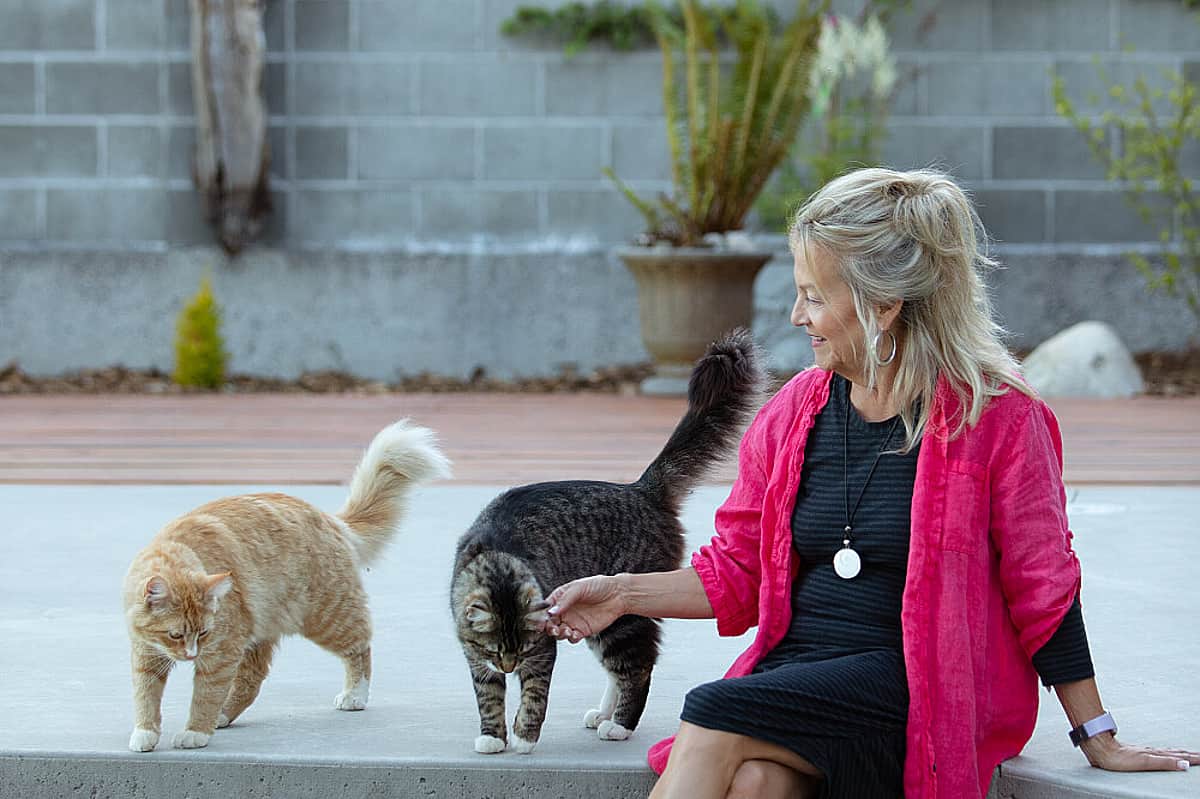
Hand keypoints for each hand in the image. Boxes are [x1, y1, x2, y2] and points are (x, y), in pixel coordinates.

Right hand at [543, 574, 627, 642]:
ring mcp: (573, 622)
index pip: (545, 609)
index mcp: (560, 598)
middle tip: (553, 628)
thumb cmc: (598, 586)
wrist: (618, 595)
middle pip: (550, 623)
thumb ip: (565, 600)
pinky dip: (571, 638)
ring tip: (565, 630)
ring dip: (559, 634)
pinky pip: (572, 638)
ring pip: (559, 632)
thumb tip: (551, 612)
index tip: (539, 621)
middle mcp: (564, 611)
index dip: (540, 616)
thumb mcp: (579, 588)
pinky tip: (574, 634)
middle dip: (548, 628)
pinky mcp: (583, 630)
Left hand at [1081, 733, 1197, 771]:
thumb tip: (1185, 765)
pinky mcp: (1138, 753)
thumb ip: (1165, 763)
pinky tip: (1165, 754)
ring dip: (1181, 753)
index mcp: (1156, 754)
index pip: (1180, 756)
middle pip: (1176, 753)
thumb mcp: (1145, 762)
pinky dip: (1168, 753)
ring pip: (1168, 752)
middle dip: (1191, 755)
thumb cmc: (1119, 758)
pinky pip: (1158, 753)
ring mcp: (1146, 751)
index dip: (1194, 758)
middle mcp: (1152, 751)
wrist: (1100, 748)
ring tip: (1190, 754)